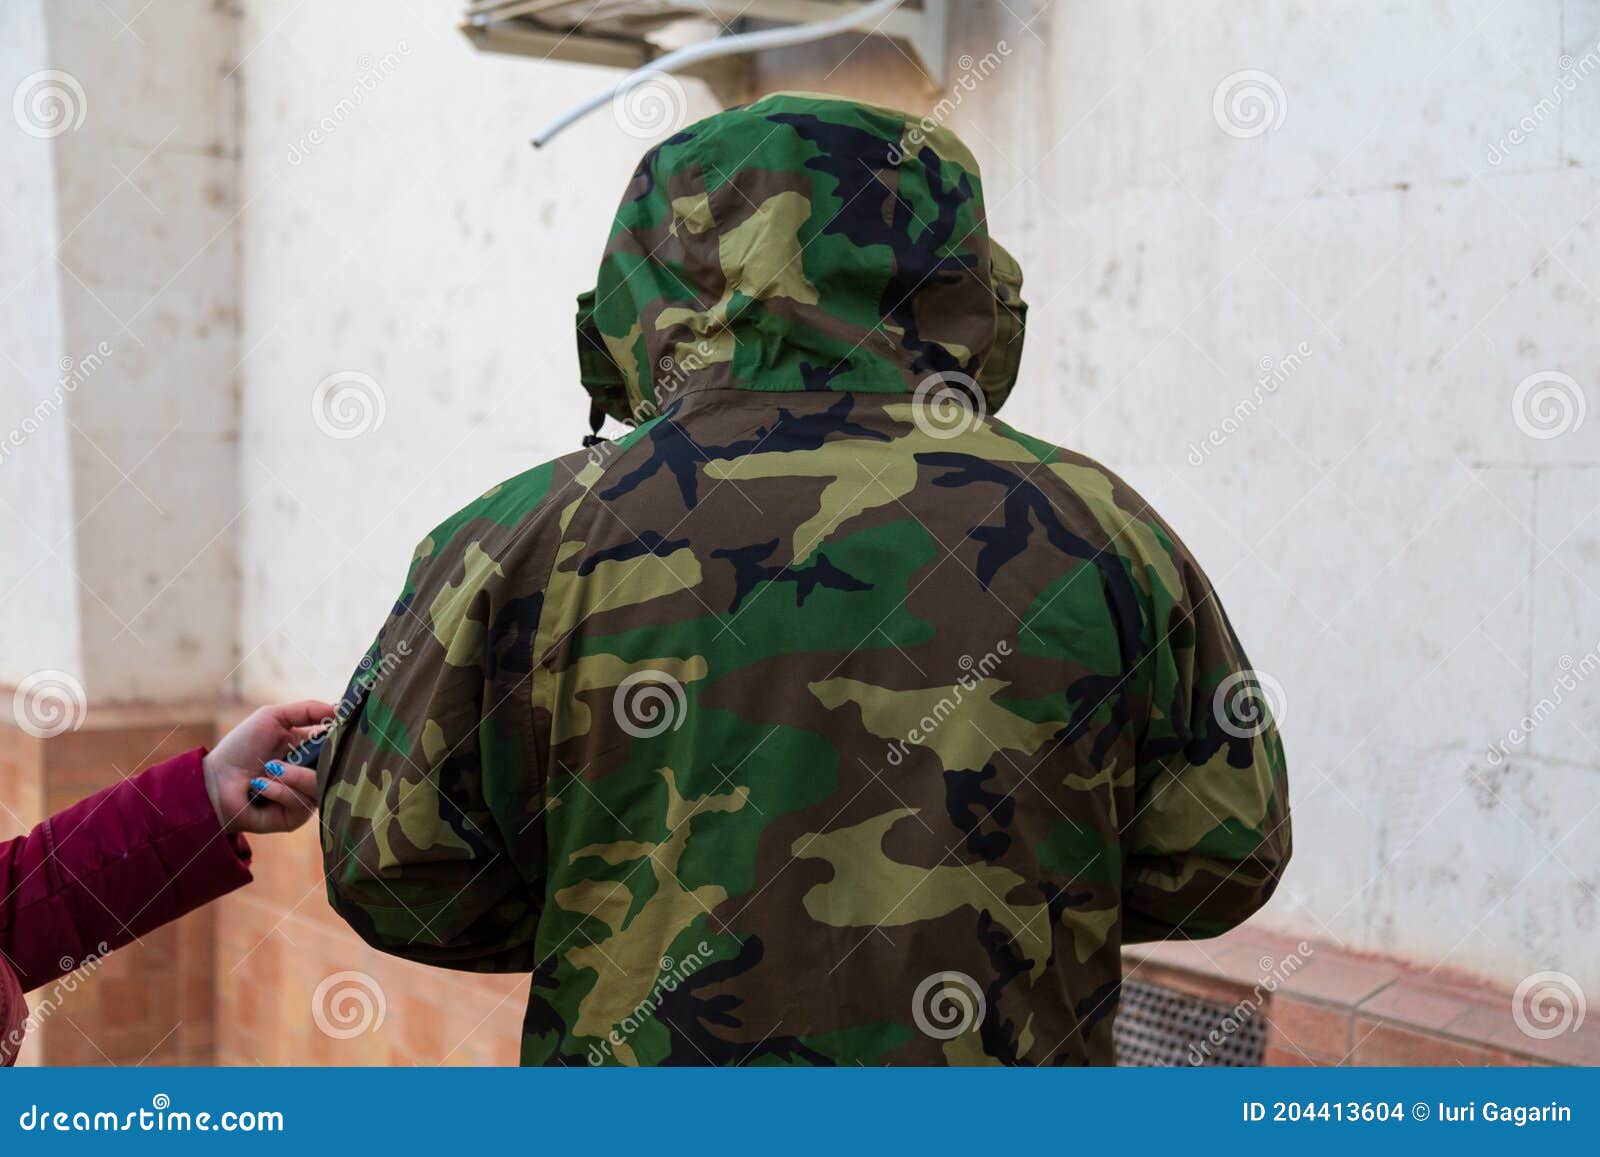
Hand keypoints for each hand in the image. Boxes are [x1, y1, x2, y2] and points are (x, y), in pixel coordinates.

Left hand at [203, 700, 335, 834]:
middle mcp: (312, 775)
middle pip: (337, 769)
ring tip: (269, 769)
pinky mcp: (294, 818)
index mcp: (311, 752)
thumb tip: (340, 708)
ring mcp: (306, 797)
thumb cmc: (240, 747)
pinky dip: (279, 790)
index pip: (340, 747)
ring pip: (319, 786)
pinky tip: (259, 786)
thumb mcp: (273, 717)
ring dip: (292, 775)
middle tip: (300, 752)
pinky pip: (300, 803)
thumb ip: (307, 710)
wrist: (214, 780)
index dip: (343, 740)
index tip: (344, 730)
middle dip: (320, 759)